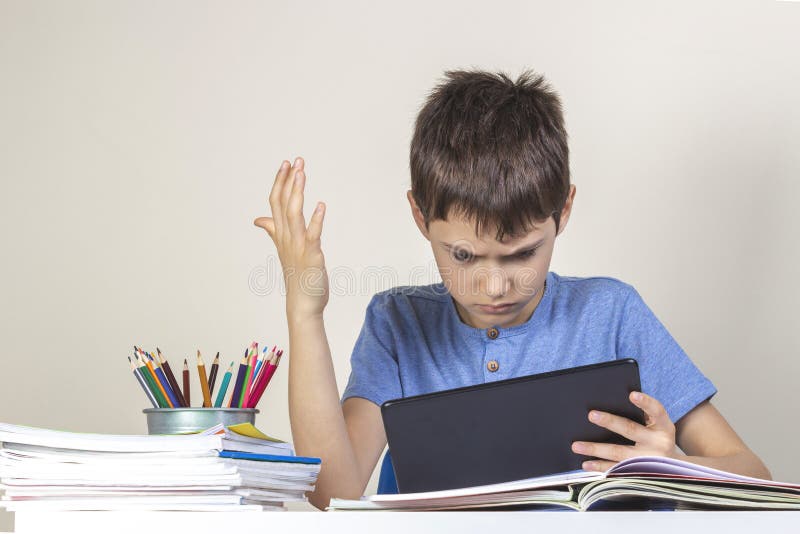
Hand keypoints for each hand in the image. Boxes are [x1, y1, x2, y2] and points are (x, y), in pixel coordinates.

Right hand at [254, 157, 328, 318]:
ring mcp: (297, 247)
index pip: (276, 203)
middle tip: (295, 160)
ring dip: (297, 193)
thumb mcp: (284, 250)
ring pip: (293, 215)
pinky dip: (316, 220)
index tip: (286, 164)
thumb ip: (272, 230)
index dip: (280, 182)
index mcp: (281, 235)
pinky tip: (321, 205)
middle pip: (283, 204)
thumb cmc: (296, 277)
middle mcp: (286, 238)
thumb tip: (258, 219)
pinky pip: (312, 235)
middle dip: (288, 181)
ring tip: (302, 173)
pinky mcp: (311, 257)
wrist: (302, 305)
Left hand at [571, 391, 676, 471]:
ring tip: (576, 445)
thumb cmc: (658, 440)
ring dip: (596, 449)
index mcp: (664, 427)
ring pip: (619, 453)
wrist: (675, 471)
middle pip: (631, 430)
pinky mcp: (639, 474)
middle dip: (610, 422)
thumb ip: (642, 416)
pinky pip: (616, 470)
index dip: (645, 403)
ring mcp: (649, 461)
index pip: (657, 411)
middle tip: (591, 415)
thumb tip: (609, 402)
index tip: (632, 394)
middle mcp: (658, 443)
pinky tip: (586, 463)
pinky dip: (600, 467)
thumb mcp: (658, 427)